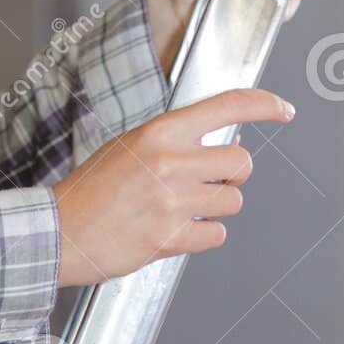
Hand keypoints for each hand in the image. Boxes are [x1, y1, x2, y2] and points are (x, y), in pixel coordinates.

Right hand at [53, 86, 295, 286]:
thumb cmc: (93, 189)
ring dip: (216, 207)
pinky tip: (175, 230)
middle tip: (207, 181)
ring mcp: (172, 202)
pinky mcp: (171, 238)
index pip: (227, 106)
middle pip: (242, 163)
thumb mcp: (131, 145)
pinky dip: (202, 235)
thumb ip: (175, 141)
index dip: (264, 105)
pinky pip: (217, 235)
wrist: (61, 230)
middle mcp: (170, 162)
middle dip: (231, 175)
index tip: (282, 110)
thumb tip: (226, 144)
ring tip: (181, 208)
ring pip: (233, 202)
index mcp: (159, 132)